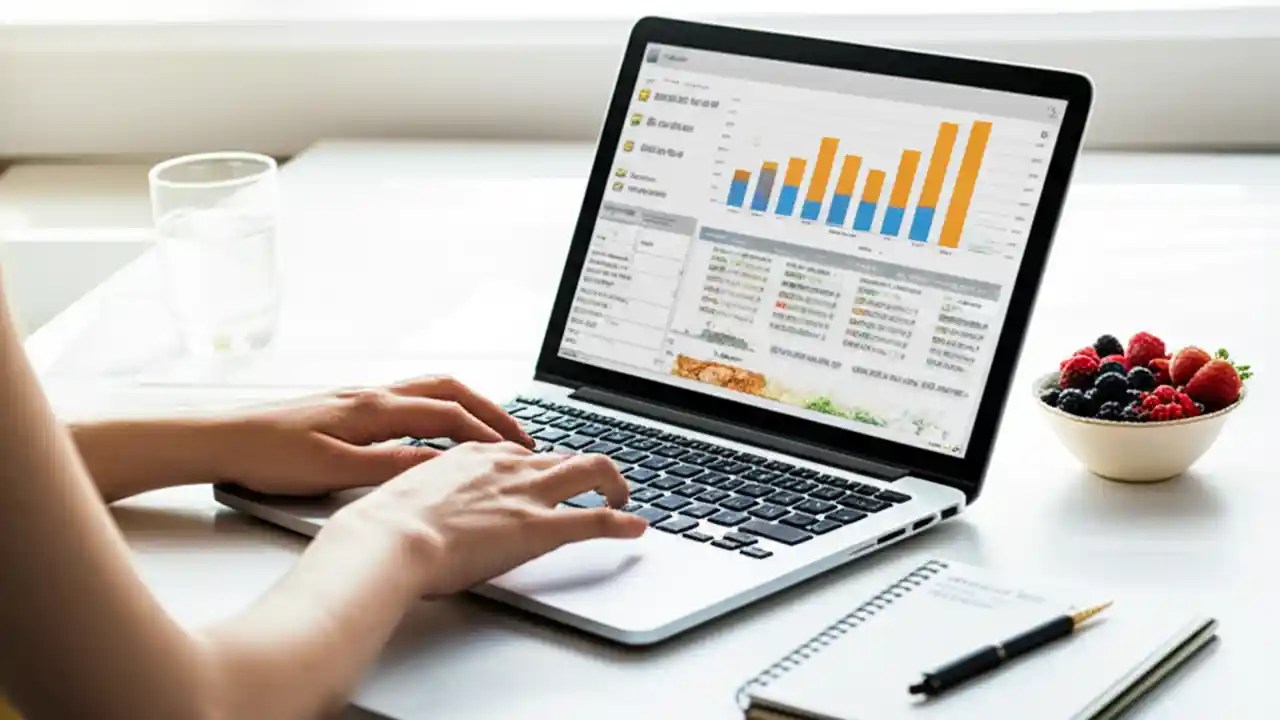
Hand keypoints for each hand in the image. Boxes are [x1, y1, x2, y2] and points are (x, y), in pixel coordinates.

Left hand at [214, 376, 533, 495]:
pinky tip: (442, 430)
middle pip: (449, 389)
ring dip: (469, 405)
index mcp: (374, 408)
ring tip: (492, 430)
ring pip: (431, 389)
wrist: (223, 439)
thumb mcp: (334, 471)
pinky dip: (441, 409)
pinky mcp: (351, 405)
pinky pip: (411, 398)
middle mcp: (374, 394)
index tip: (516, 452)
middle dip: (490, 410)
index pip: (448, 414)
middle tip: (519, 435)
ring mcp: (362, 396)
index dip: (487, 433)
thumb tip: (438, 463)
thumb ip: (389, 465)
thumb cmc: (269, 456)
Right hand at [326, 441, 647, 597]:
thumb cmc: (389, 525)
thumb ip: (435, 493)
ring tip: (624, 501)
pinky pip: (596, 519)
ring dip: (615, 485)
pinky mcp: (541, 527)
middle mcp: (509, 465)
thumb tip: (431, 508)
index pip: (523, 453)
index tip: (548, 478)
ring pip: (592, 469)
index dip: (542, 468)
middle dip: (589, 468)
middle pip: (564, 454)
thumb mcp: (412, 493)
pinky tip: (636, 527)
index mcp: (476, 455)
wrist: (389, 539)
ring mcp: (528, 493)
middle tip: (601, 485)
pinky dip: (623, 522)